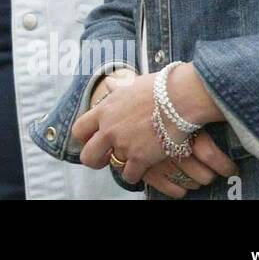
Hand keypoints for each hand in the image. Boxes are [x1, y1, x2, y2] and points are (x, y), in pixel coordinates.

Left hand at [72, 70, 236, 185]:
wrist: (179, 97)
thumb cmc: (159, 87)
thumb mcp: (130, 84)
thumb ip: (117, 89)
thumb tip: (109, 83)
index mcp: (104, 110)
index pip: (79, 129)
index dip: (84, 138)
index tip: (92, 140)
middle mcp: (109, 129)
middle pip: (87, 155)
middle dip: (94, 159)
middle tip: (105, 158)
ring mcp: (123, 145)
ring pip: (112, 165)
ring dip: (122, 163)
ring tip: (131, 159)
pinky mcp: (140, 158)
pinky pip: (130, 175)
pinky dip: (135, 174)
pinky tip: (142, 168)